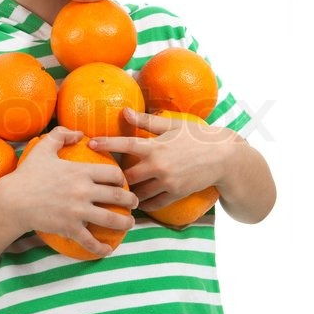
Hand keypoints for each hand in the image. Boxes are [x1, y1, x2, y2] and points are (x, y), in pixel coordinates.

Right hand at [10, 126, 137, 255]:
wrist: (12, 201)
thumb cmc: (27, 174)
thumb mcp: (44, 148)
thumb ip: (61, 135)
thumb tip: (79, 133)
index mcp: (81, 171)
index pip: (113, 174)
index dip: (122, 178)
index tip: (123, 183)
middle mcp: (83, 191)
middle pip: (118, 196)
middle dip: (131, 201)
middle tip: (134, 203)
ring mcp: (78, 211)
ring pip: (111, 219)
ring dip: (125, 223)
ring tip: (130, 224)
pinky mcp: (70, 228)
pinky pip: (90, 241)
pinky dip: (101, 248)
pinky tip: (108, 250)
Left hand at [89, 108, 234, 211]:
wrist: (222, 157)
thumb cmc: (195, 136)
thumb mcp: (171, 126)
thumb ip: (146, 121)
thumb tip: (124, 110)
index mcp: (156, 146)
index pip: (126, 144)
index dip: (107, 144)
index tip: (91, 144)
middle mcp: (159, 165)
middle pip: (128, 175)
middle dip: (116, 177)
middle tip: (104, 177)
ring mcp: (167, 181)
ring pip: (138, 192)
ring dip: (128, 192)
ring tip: (117, 192)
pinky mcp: (176, 193)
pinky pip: (153, 203)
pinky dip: (143, 203)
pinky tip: (136, 202)